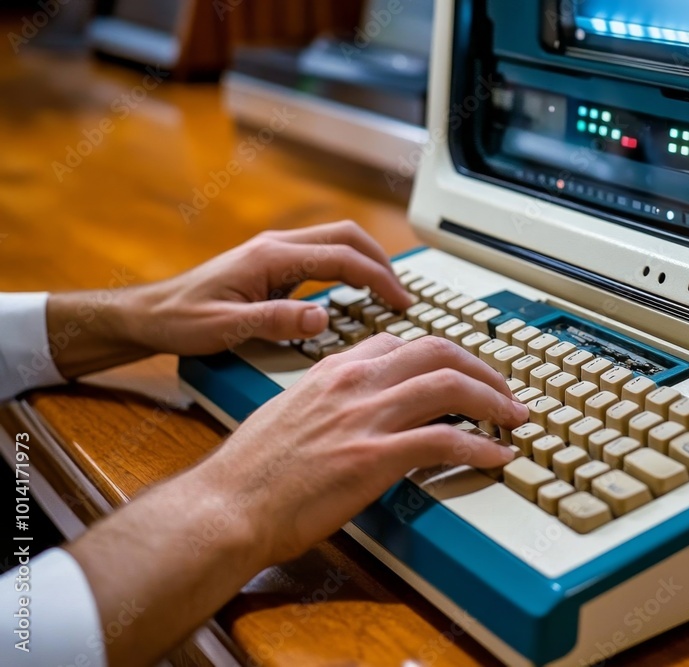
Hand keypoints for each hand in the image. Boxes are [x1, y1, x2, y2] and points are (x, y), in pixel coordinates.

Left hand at [47, 221, 412, 377]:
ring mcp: (275, 252)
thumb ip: (275, 321)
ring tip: (388, 294)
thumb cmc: (181, 321)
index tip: (399, 302)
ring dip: (368, 261)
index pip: (341, 257)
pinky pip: (323, 256)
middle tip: (402, 296)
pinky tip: (356, 293)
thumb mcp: (225, 329)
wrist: (149, 314)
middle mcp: (276, 246)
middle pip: (347, 236)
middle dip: (381, 261)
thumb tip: (323, 317)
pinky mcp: (273, 263)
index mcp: (270, 257)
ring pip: (337, 241)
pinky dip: (350, 268)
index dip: (377, 278)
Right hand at [66, 334, 526, 665]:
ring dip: (494, 400)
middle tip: (505, 391)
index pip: (403, 343)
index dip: (444, 356)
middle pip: (438, 351)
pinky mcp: (374, 457)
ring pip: (450, 384)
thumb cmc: (253, 471)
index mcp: (335, 371)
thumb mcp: (292, 414)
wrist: (228, 505)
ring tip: (515, 418)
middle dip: (482, 368)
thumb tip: (361, 409)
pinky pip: (445, 439)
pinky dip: (480, 444)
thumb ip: (332, 401)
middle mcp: (354, 383)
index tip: (463, 374)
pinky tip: (497, 455)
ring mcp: (366, 417)